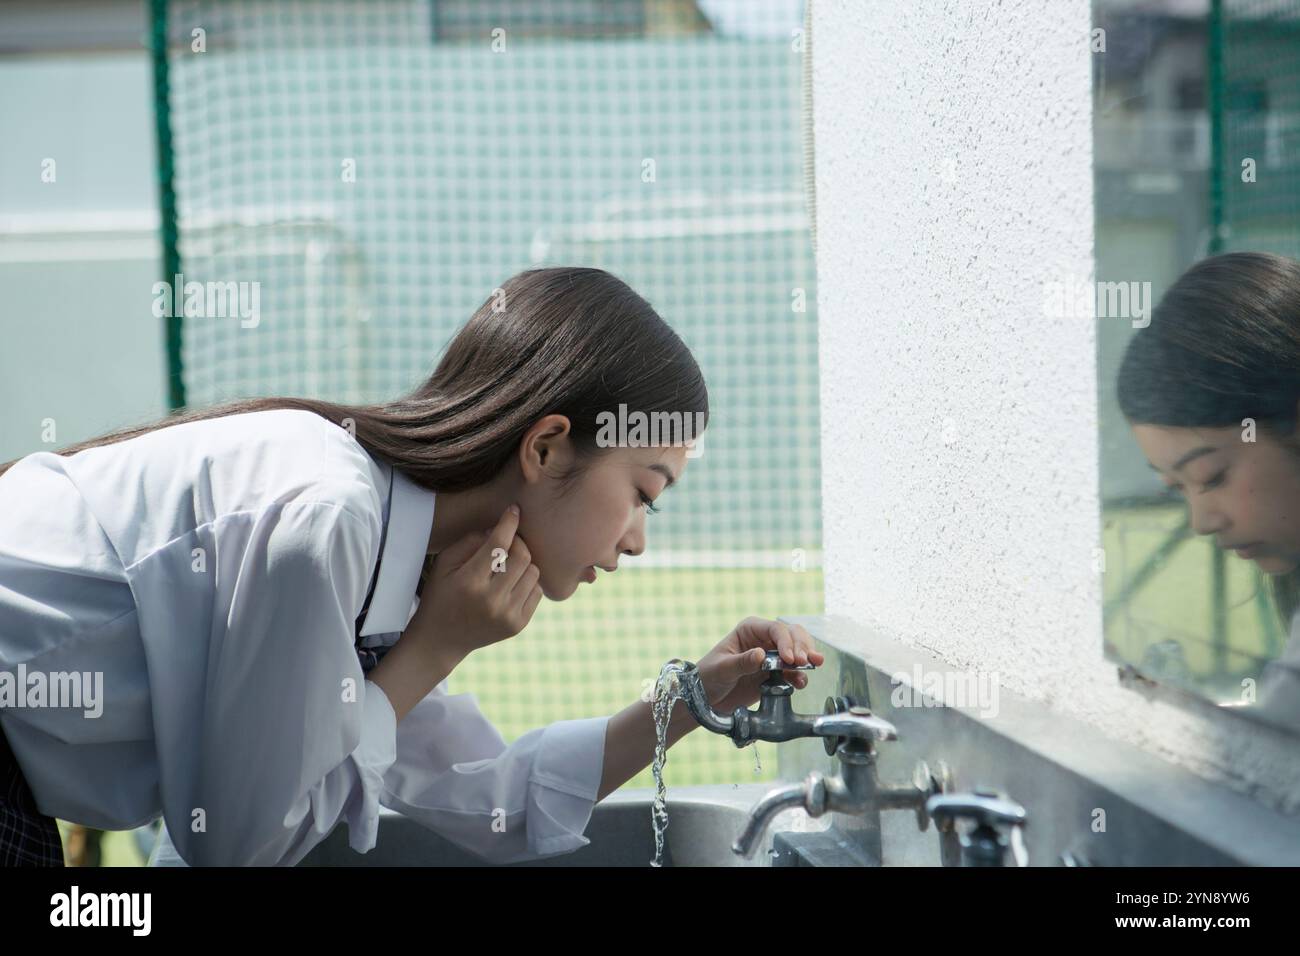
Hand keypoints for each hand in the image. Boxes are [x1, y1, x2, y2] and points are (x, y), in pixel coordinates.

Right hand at [400, 504, 541, 660]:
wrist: (441, 640)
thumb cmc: (441, 594)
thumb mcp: (444, 564)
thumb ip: (469, 541)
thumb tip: (498, 529)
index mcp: (469, 582)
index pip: (498, 544)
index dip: (509, 522)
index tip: (514, 510)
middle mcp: (491, 600)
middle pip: (522, 556)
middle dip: (517, 542)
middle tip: (508, 541)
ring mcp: (507, 615)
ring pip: (534, 572)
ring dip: (523, 563)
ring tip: (506, 566)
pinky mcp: (518, 625)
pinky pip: (537, 591)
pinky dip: (527, 582)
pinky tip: (511, 584)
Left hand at [693, 617, 822, 713]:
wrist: (704, 699)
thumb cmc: (707, 677)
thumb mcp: (722, 669)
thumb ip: (742, 662)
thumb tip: (761, 654)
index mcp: (749, 630)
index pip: (775, 629)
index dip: (786, 642)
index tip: (790, 659)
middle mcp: (763, 639)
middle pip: (792, 635)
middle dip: (802, 646)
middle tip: (806, 662)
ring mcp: (771, 657)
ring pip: (797, 651)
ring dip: (807, 659)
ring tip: (812, 668)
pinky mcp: (775, 674)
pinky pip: (793, 672)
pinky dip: (800, 676)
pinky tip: (800, 683)